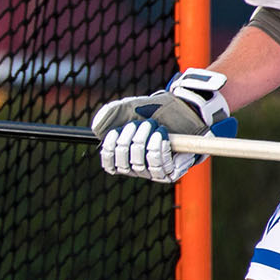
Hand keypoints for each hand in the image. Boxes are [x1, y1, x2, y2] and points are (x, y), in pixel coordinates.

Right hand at [91, 68, 233, 182]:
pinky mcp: (171, 171)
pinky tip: (165, 136)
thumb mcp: (127, 107)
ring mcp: (154, 171)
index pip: (109, 163)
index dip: (110, 149)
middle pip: (125, 164)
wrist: (183, 109)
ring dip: (147, 142)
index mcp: (124, 156)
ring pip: (142, 166)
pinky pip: (160, 166)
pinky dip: (161, 149)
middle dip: (132, 140)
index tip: (117, 131)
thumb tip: (96, 130)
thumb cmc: (154, 109)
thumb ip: (108, 114)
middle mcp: (137, 167)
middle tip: (144, 123)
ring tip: (156, 126)